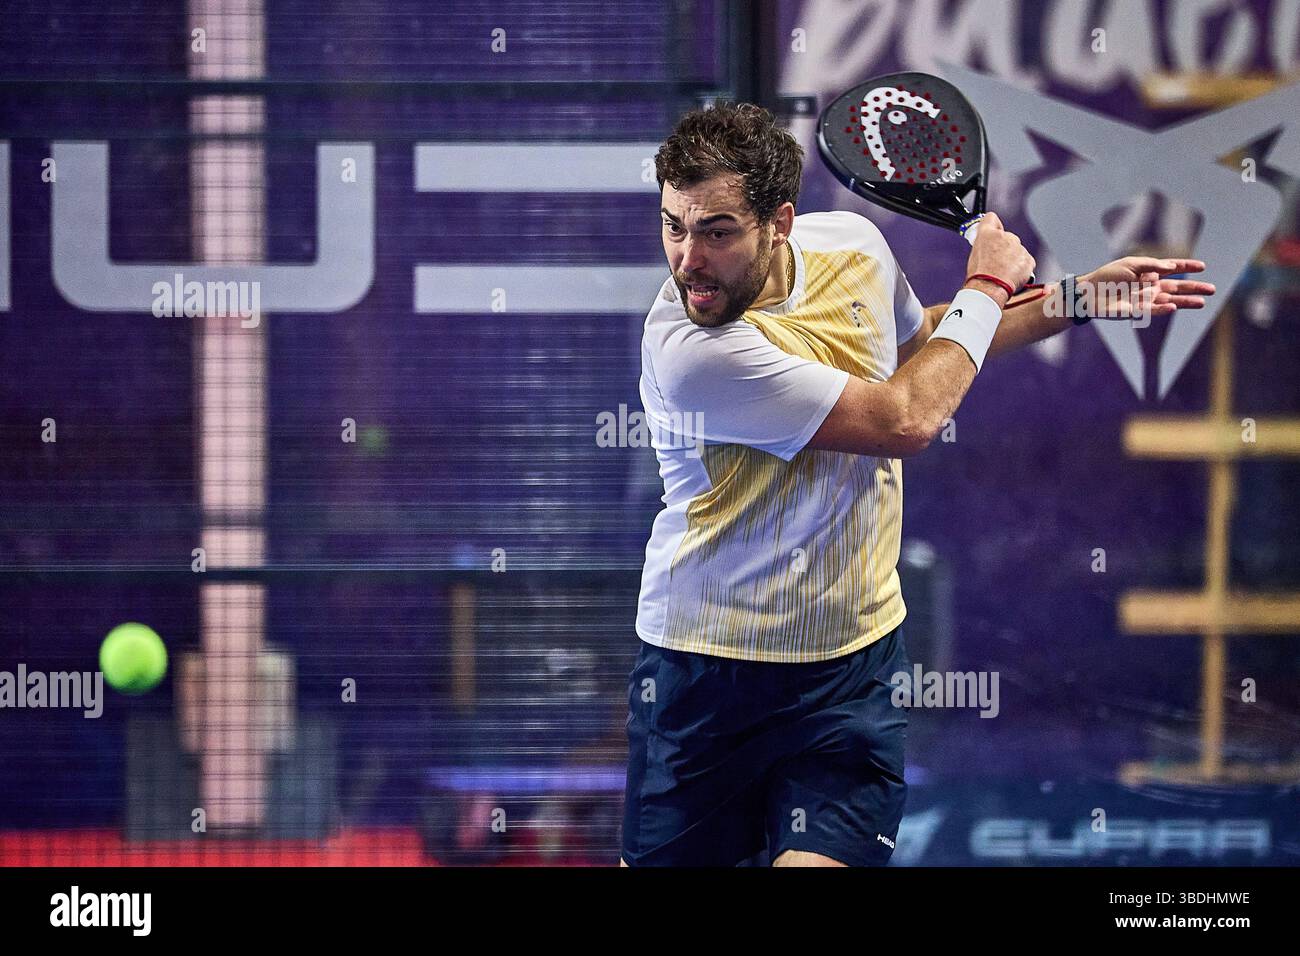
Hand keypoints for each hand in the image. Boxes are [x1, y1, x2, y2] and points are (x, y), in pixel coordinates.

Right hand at [965, 212, 1035, 292]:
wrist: (990, 288)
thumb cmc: (980, 274)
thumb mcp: (973, 254)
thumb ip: (982, 243)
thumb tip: (986, 243)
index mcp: (988, 234)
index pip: (991, 218)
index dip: (992, 225)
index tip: (993, 232)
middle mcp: (1005, 236)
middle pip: (1007, 237)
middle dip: (1004, 247)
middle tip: (997, 262)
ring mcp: (1018, 247)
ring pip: (1017, 250)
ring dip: (1013, 259)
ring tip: (1003, 272)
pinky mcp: (1028, 259)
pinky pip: (1026, 261)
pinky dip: (1021, 268)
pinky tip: (1011, 275)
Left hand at [1075, 257, 1215, 319]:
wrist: (1089, 293)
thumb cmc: (1107, 276)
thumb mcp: (1131, 264)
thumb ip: (1151, 265)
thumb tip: (1171, 266)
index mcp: (1149, 273)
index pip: (1172, 269)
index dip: (1186, 267)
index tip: (1202, 266)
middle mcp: (1150, 287)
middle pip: (1177, 288)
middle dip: (1194, 288)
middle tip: (1212, 289)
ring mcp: (1145, 300)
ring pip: (1170, 301)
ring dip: (1185, 302)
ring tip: (1202, 302)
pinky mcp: (1137, 311)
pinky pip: (1153, 311)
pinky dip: (1163, 308)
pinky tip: (1174, 306)